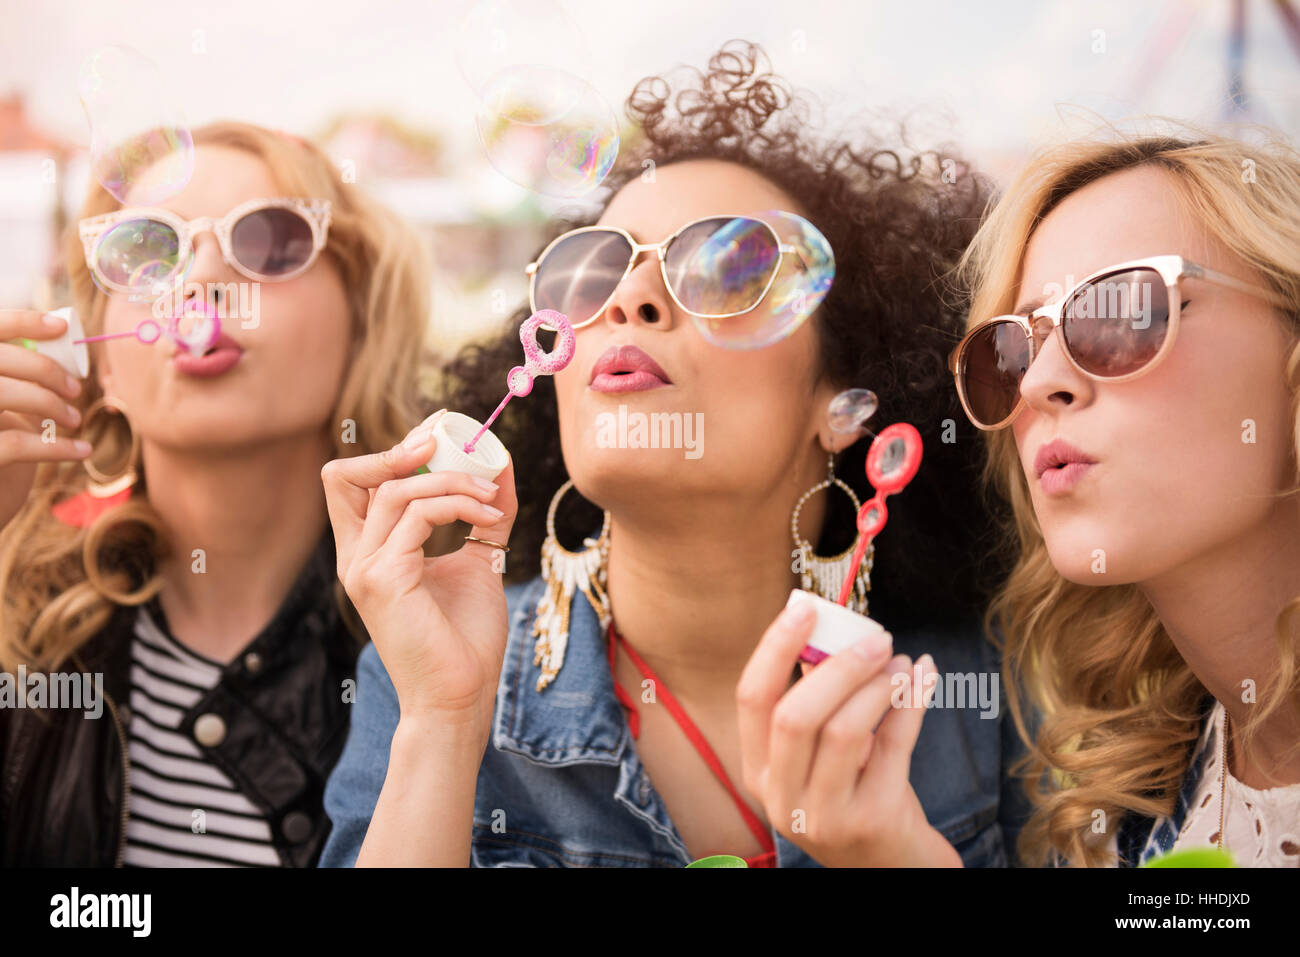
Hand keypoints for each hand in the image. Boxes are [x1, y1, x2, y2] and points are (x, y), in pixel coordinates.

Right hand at [0, 310, 90, 528]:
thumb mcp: (2, 406)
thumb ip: (12, 376)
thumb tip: (54, 340)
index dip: (20, 322)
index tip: (59, 325)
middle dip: (45, 370)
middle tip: (75, 389)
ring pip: (2, 395)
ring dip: (50, 404)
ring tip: (75, 420)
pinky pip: (17, 444)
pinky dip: (57, 447)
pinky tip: (83, 451)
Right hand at [321, 409, 517, 732]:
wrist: (461, 698)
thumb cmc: (464, 639)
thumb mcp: (479, 561)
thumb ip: (484, 515)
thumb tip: (503, 466)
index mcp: (369, 552)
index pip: (352, 483)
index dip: (391, 450)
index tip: (443, 434)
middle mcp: (355, 557)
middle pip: (345, 475)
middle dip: (400, 450)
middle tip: (453, 445)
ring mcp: (363, 569)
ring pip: (394, 490)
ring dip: (450, 481)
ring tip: (491, 496)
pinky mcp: (383, 580)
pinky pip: (416, 515)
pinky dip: (455, 504)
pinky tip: (486, 515)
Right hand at [736, 599, 960, 866]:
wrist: (895, 863)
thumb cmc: (857, 791)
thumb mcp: (822, 752)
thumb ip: (817, 698)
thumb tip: (829, 628)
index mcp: (758, 771)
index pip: (751, 698)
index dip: (774, 648)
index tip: (806, 608)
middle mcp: (781, 798)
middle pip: (794, 715)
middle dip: (838, 666)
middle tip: (875, 638)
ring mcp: (824, 816)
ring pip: (844, 731)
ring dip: (878, 685)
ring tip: (901, 664)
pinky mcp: (872, 821)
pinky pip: (894, 746)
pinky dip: (912, 702)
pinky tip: (924, 677)